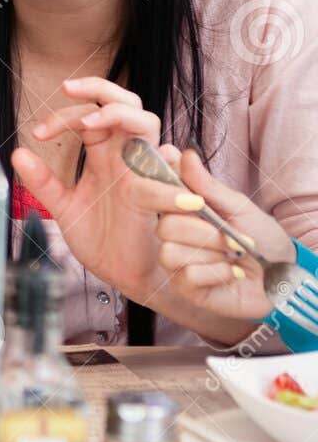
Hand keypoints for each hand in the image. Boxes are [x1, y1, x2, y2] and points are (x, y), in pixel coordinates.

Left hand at [10, 76, 162, 296]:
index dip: (64, 115)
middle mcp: (125, 155)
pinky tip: (125, 163)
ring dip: (118, 112)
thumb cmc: (101, 238)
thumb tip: (17, 153)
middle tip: (66, 87)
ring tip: (87, 120)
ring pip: (146, 120)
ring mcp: (143, 170)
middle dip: (98, 88)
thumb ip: (42, 181)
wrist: (123, 273)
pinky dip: (152, 157)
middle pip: (124, 102)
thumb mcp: (63, 206)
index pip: (89, 115)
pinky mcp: (156, 191)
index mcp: (104, 155)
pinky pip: (164, 165)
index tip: (38, 133)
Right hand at [141, 147, 293, 321]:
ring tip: (234, 256)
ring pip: (171, 253)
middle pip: (165, 228)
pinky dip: (218, 272)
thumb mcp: (239, 207)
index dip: (165, 197)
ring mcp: (179, 265)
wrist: (286, 275)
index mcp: (185, 214)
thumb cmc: (264, 240)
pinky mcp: (187, 288)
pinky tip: (233, 273)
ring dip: (212, 253)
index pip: (155, 200)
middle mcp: (176, 238)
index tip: (195, 201)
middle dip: (205, 232)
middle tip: (233, 237)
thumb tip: (185, 154)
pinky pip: (188, 276)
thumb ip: (207, 186)